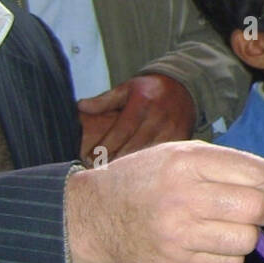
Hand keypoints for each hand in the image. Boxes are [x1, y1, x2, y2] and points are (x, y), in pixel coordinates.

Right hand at [66, 141, 263, 262]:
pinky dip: (229, 256)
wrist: (94, 217)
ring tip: (228, 225)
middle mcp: (184, 198)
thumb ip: (237, 165)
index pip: (258, 174)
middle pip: (259, 209)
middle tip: (257, 209)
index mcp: (188, 162)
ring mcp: (179, 237)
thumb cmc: (147, 180)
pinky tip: (210, 244)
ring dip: (248, 234)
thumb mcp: (185, 156)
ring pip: (249, 241)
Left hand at [78, 74, 196, 160]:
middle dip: (114, 160)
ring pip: (149, 155)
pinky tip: (137, 171)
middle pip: (133, 147)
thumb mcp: (127, 88)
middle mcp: (158, 117)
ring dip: (131, 166)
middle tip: (98, 169)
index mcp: (142, 103)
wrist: (183, 87)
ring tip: (114, 174)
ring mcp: (172, 128)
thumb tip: (80, 107)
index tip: (90, 158)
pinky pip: (163, 156)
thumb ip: (104, 100)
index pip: (121, 131)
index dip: (105, 147)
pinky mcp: (182, 137)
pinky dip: (150, 164)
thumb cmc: (149, 89)